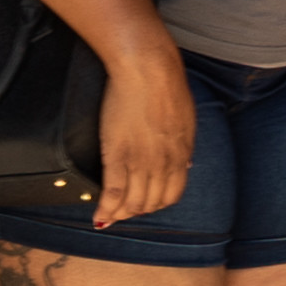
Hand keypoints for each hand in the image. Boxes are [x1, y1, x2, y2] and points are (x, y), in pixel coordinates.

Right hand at [92, 42, 199, 227]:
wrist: (148, 70)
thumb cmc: (167, 85)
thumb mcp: (186, 119)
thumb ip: (182, 144)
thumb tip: (184, 163)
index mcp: (181, 155)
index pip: (171, 194)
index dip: (157, 203)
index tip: (147, 203)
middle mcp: (163, 165)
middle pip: (151, 202)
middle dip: (138, 210)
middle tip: (125, 210)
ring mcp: (141, 162)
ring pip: (132, 202)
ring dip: (121, 213)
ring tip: (110, 216)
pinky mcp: (118, 155)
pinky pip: (113, 192)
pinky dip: (106, 208)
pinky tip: (100, 215)